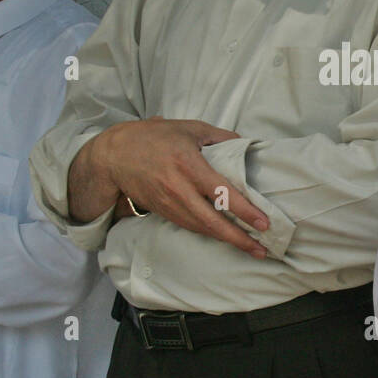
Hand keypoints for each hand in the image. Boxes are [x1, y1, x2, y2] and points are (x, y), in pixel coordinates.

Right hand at [103, 118, 268, 257]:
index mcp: (189, 164)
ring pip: (201, 228)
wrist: (115, 154)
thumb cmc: (155, 137)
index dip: (244, 210)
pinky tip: (225, 237)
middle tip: (262, 249)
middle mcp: (179, 189)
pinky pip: (190, 226)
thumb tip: (245, 145)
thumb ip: (220, 137)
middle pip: (212, 222)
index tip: (263, 222)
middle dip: (239, 238)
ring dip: (226, 240)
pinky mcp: (162, 212)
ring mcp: (169, 203)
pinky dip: (210, 234)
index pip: (222, 193)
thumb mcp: (190, 128)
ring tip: (250, 247)